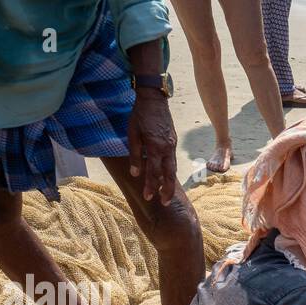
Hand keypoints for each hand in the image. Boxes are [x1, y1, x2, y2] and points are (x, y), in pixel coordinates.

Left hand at [128, 89, 177, 204]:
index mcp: (156, 147)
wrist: (154, 99)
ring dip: (169, 182)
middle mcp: (167, 149)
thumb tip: (135, 174)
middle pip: (169, 175)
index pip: (154, 172)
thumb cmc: (139, 115)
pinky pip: (172, 160)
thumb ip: (135, 155)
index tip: (148, 197)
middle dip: (167, 190)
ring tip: (166, 193)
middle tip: (165, 203)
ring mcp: (172, 145)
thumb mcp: (132, 134)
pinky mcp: (173, 142)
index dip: (151, 186)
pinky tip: (166, 175)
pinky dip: (170, 171)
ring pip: (173, 168)